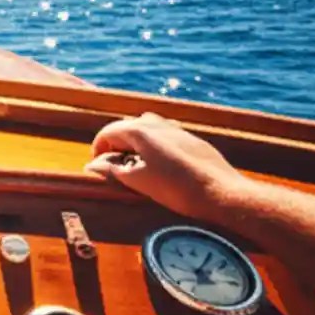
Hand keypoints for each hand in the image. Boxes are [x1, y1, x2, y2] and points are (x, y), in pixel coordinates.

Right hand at [85, 112, 251, 222]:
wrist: (221, 192)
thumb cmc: (177, 188)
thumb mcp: (138, 181)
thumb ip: (112, 170)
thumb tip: (93, 165)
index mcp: (139, 130)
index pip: (108, 132)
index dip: (98, 149)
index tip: (99, 167)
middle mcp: (156, 123)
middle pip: (126, 128)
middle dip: (116, 146)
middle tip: (115, 169)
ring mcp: (176, 129)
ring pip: (147, 131)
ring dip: (135, 146)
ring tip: (137, 168)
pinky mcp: (191, 139)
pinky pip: (164, 137)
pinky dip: (154, 148)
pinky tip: (161, 168)